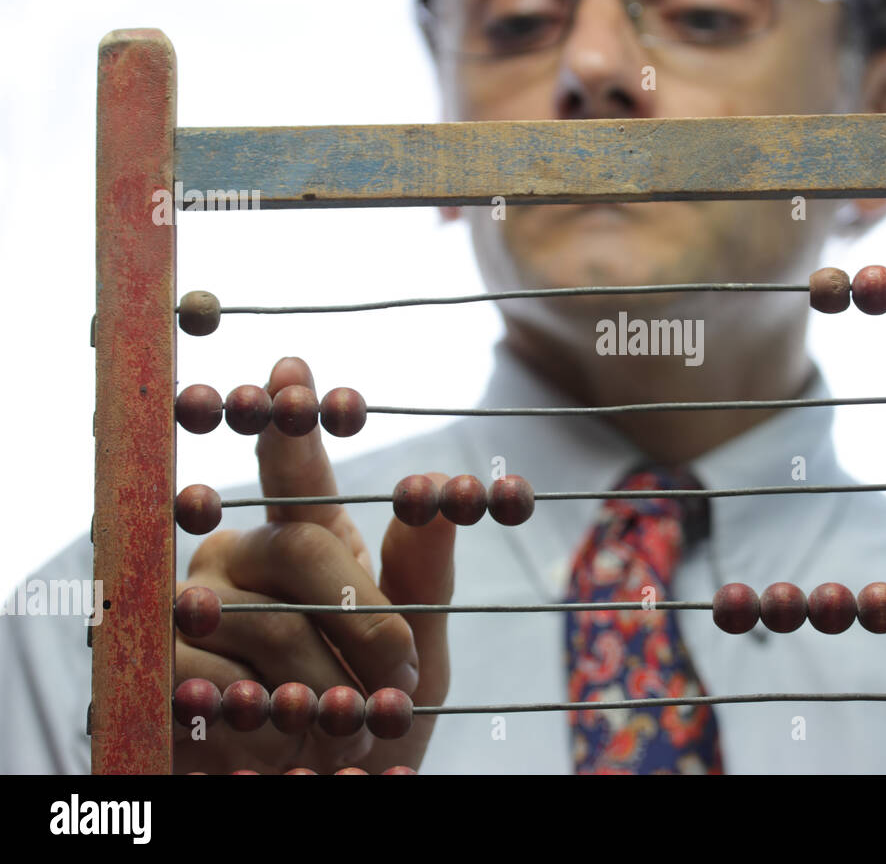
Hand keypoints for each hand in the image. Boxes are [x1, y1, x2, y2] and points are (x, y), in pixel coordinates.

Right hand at [173, 357, 454, 773]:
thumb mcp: (419, 656)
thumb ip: (427, 579)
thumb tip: (444, 486)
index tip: (293, 369)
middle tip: (402, 676)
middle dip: (369, 620)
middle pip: (303, 550)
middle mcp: (241, 561)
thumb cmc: (369, 721)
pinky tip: (282, 739)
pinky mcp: (159, 668)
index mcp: (305, 546)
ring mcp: (192, 609)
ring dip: (330, 690)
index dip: (293, 423)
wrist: (318, 799)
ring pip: (271, 624)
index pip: (298, 474)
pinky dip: (272, 722)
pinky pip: (222, 680)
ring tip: (349, 728)